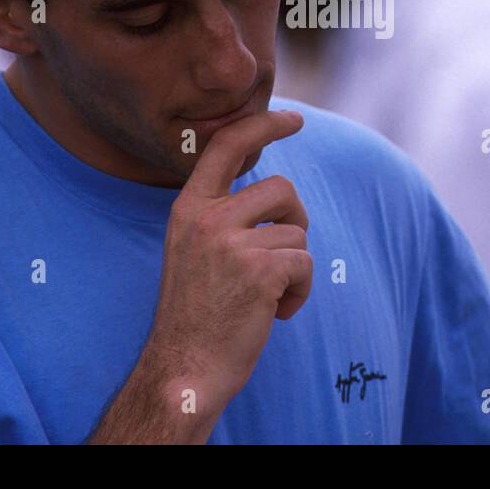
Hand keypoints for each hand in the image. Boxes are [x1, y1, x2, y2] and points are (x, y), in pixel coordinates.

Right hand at [147, 109, 311, 407]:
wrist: (184, 369)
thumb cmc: (196, 315)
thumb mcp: (194, 251)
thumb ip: (223, 217)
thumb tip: (275, 190)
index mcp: (189, 209)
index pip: (227, 146)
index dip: (263, 125)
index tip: (291, 119)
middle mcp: (208, 218)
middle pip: (282, 188)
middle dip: (295, 220)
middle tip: (284, 256)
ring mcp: (232, 243)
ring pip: (297, 231)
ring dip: (294, 266)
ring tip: (267, 296)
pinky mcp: (260, 270)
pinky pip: (305, 262)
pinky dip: (300, 291)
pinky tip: (276, 314)